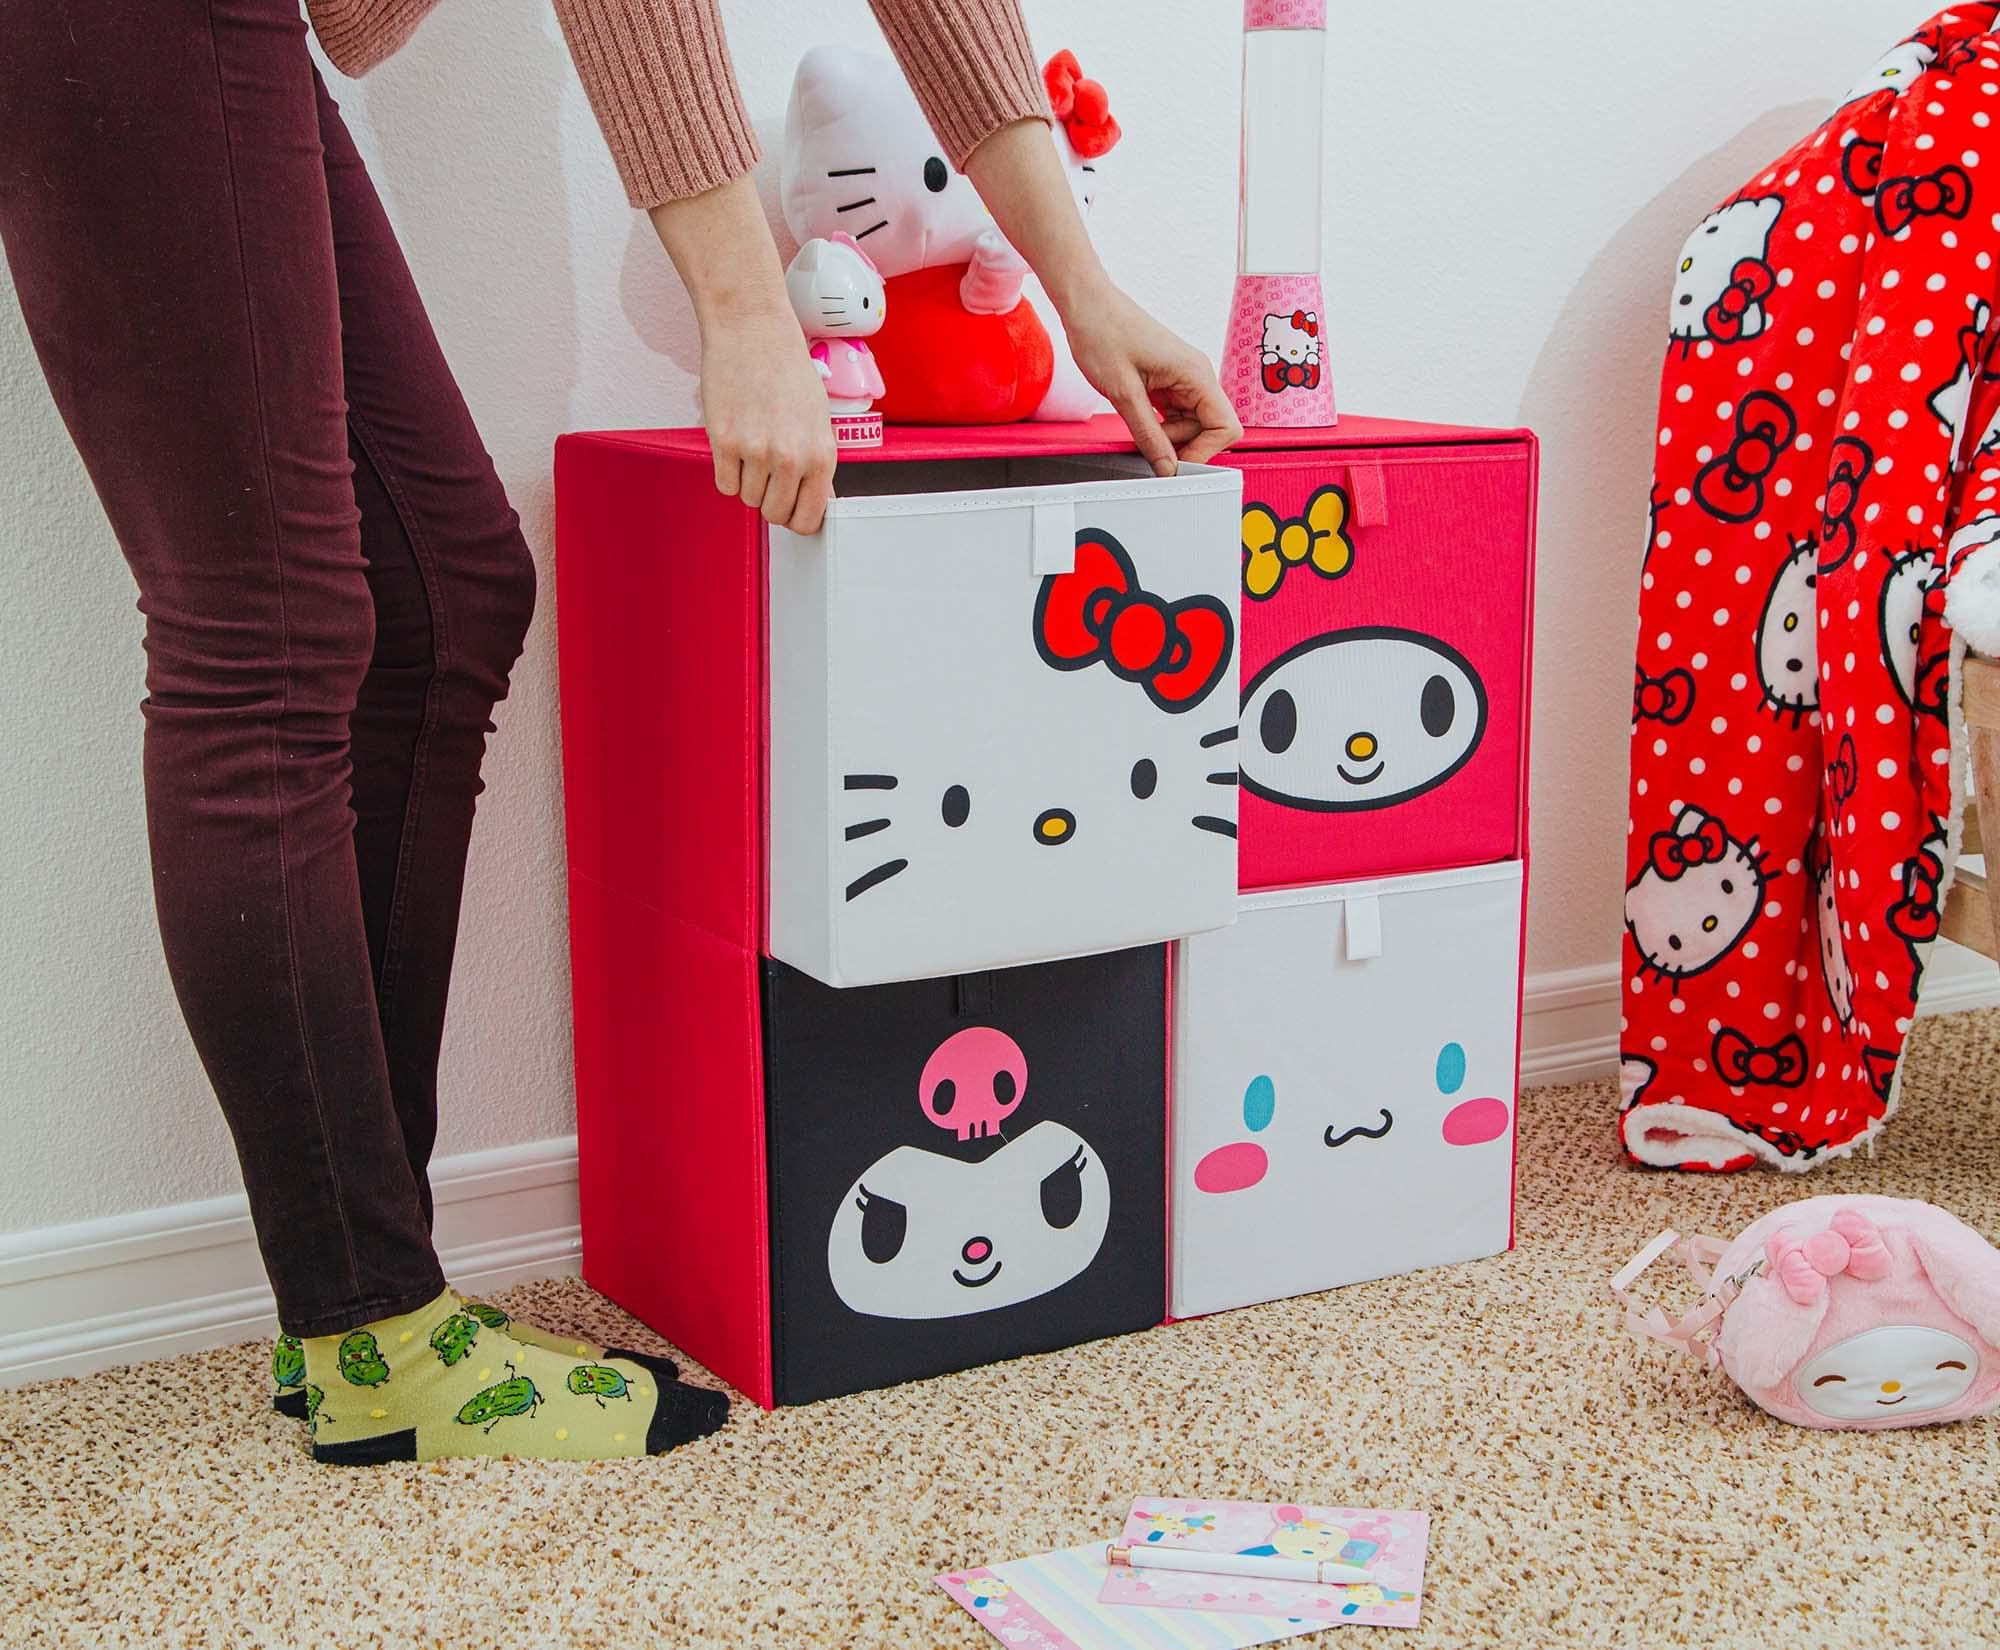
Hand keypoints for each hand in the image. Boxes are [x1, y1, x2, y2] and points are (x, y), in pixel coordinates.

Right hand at [646, 176, 838, 532]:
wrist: (753, 330)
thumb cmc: (786, 368)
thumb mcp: (818, 418)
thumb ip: (815, 461)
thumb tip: (812, 498)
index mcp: (821, 455)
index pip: (808, 518)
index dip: (796, 518)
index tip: (789, 510)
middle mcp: (791, 458)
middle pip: (774, 514)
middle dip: (769, 501)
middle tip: (766, 476)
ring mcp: (756, 453)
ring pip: (747, 498)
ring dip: (747, 481)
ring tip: (752, 447)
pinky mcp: (724, 443)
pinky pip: (724, 484)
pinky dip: (726, 471)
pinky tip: (734, 445)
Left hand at [1059, 279, 1242, 476]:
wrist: (1087, 305)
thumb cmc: (1104, 333)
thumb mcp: (1124, 393)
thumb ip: (1148, 435)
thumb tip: (1167, 468)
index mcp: (1196, 374)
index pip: (1227, 427)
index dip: (1205, 452)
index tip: (1177, 463)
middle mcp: (1197, 376)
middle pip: (1210, 430)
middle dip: (1182, 445)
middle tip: (1149, 445)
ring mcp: (1184, 379)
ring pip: (1192, 425)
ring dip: (1168, 436)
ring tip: (1137, 424)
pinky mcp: (1169, 382)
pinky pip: (1176, 415)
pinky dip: (1160, 426)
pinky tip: (1139, 419)